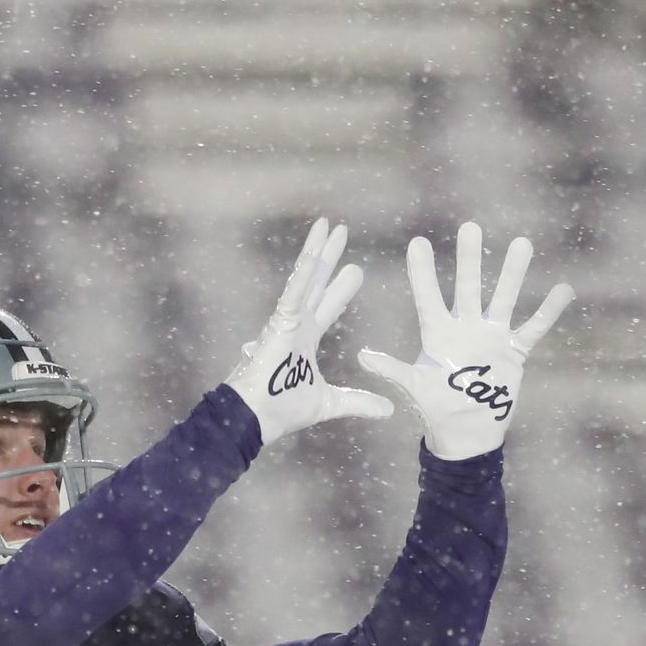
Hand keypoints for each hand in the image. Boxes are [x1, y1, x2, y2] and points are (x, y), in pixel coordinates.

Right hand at [224, 218, 394, 446]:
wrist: (256, 420)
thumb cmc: (282, 410)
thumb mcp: (331, 403)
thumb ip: (359, 401)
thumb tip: (389, 409)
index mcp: (305, 338)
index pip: (328, 305)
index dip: (342, 287)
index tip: (355, 268)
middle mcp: (297, 324)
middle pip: (317, 282)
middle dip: (330, 257)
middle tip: (341, 230)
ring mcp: (286, 320)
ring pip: (305, 278)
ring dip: (317, 251)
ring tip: (328, 225)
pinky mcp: (278, 323)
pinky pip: (293, 293)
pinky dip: (304, 273)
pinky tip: (314, 253)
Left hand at [358, 223, 573, 459]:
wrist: (466, 432)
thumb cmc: (435, 409)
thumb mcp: (413, 387)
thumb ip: (392, 369)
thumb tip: (362, 356)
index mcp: (438, 334)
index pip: (428, 297)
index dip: (423, 272)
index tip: (417, 242)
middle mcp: (465, 327)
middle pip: (468, 287)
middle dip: (469, 259)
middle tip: (469, 226)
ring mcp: (491, 336)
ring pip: (504, 298)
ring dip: (512, 273)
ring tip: (522, 243)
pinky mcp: (514, 352)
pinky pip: (534, 328)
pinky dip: (548, 311)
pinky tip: (564, 289)